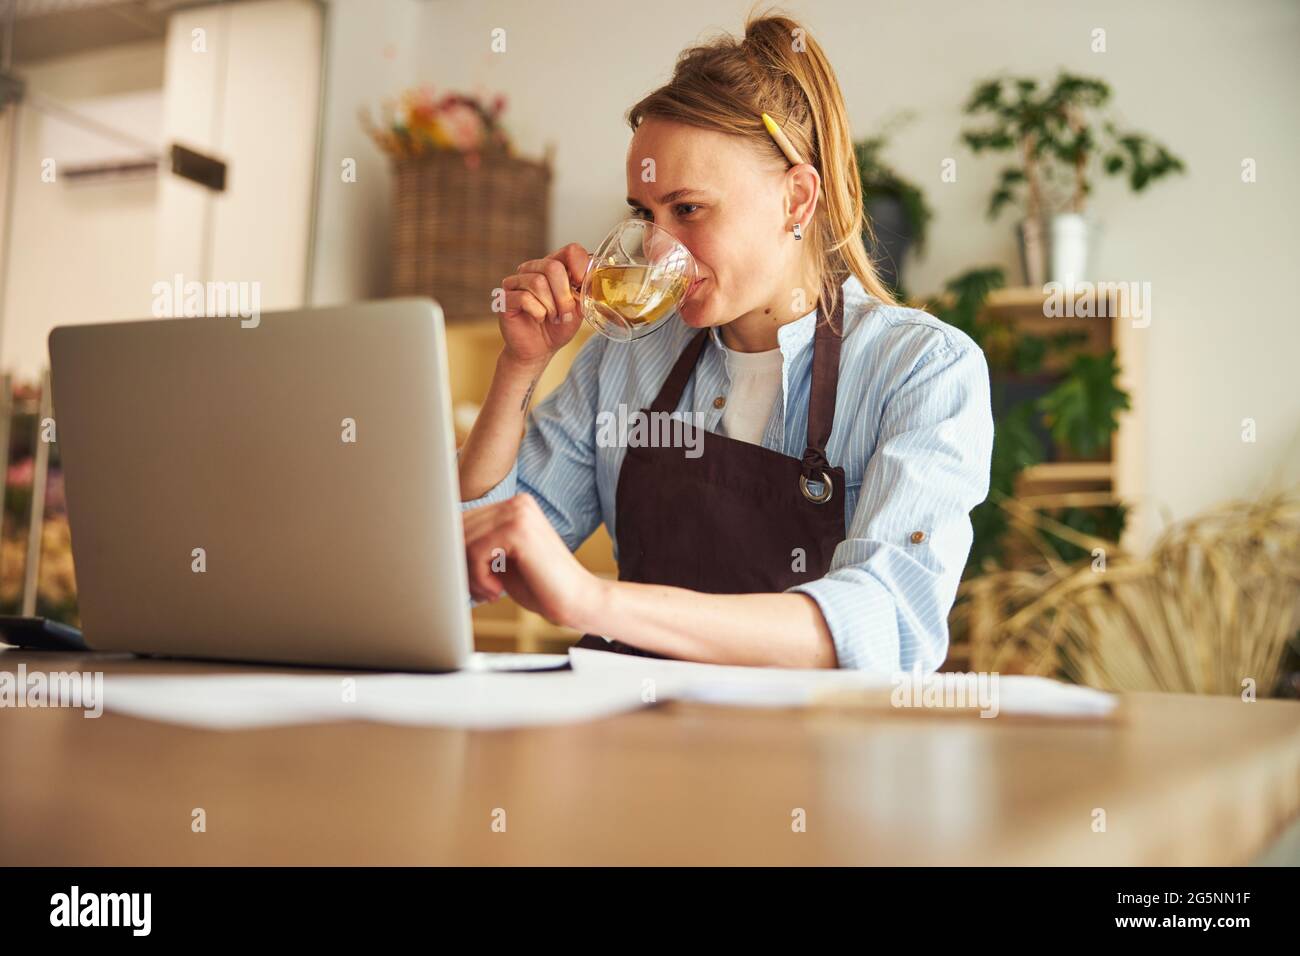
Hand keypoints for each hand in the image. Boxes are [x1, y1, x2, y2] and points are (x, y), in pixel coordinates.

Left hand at [462, 492, 603, 629]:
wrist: (577, 602)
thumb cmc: (539, 586)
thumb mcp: (500, 561)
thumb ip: (476, 546)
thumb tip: (436, 541)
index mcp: (514, 505)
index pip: (463, 520)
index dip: (457, 552)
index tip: (471, 579)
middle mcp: (517, 502)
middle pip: (460, 527)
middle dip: (461, 564)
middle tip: (482, 590)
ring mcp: (519, 511)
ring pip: (464, 540)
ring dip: (470, 574)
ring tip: (490, 591)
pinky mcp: (519, 529)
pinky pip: (476, 550)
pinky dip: (478, 577)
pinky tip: (496, 590)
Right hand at [498, 242, 590, 366]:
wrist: (539, 350)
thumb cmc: (558, 327)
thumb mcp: (579, 308)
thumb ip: (585, 291)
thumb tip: (594, 276)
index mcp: (554, 266)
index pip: (570, 250)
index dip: (579, 265)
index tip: (581, 283)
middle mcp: (533, 269)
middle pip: (552, 266)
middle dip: (564, 294)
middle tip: (566, 312)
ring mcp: (516, 282)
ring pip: (538, 282)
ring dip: (551, 306)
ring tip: (553, 317)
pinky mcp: (505, 298)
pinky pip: (524, 298)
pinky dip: (537, 312)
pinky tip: (538, 319)